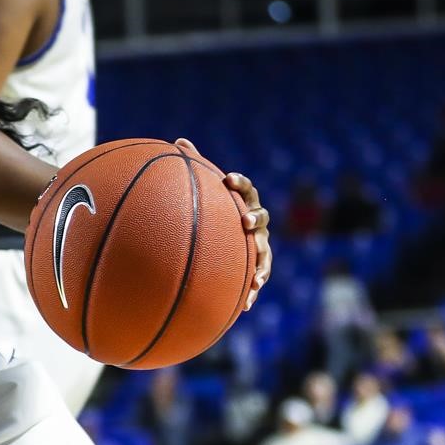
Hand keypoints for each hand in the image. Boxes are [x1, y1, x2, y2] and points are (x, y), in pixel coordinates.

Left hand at [176, 138, 269, 309]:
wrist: (225, 239)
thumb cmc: (213, 211)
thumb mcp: (204, 191)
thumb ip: (195, 166)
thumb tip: (179, 140)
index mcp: (243, 202)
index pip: (246, 189)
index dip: (240, 184)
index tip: (228, 180)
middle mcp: (255, 222)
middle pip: (261, 218)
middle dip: (254, 219)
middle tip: (244, 222)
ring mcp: (259, 245)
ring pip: (265, 253)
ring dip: (262, 263)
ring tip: (257, 276)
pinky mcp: (257, 267)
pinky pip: (257, 279)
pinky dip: (253, 290)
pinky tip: (245, 305)